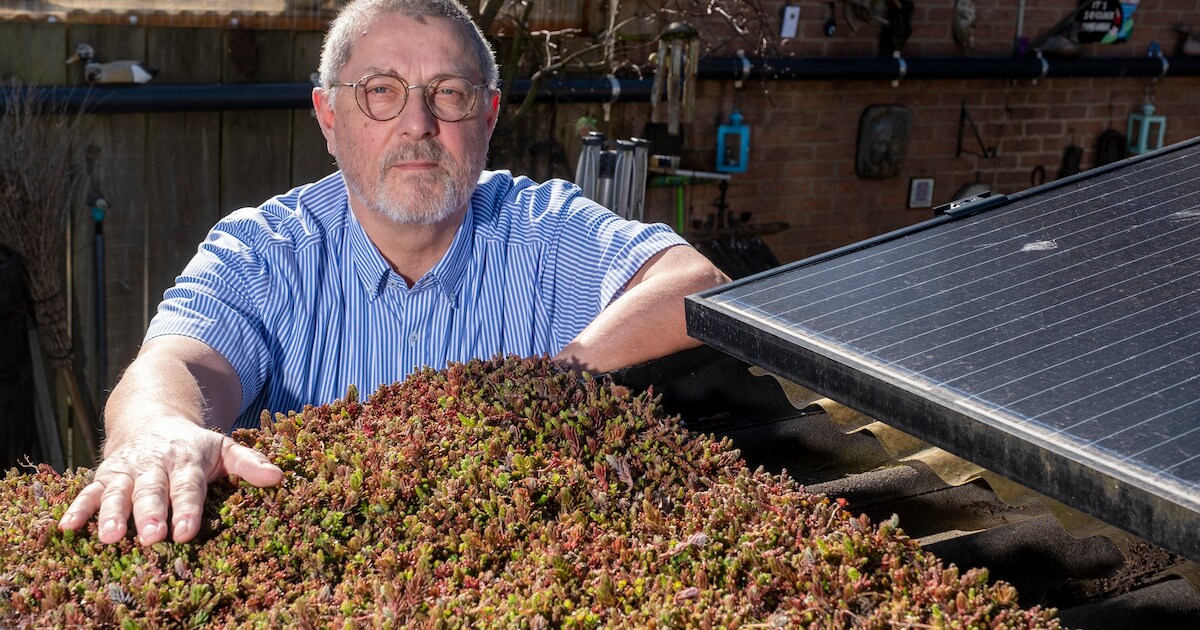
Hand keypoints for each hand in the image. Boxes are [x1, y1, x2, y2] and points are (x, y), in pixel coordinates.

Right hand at [57, 418, 282, 544]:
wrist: (152, 416)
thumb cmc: (194, 445)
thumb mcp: (224, 448)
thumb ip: (249, 463)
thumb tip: (279, 476)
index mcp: (186, 459)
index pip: (188, 486)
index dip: (188, 508)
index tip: (188, 531)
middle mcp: (154, 464)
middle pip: (152, 491)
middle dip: (150, 514)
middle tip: (151, 538)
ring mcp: (127, 469)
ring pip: (117, 491)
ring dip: (111, 513)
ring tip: (109, 536)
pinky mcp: (105, 475)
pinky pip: (88, 491)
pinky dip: (78, 508)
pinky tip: (68, 528)